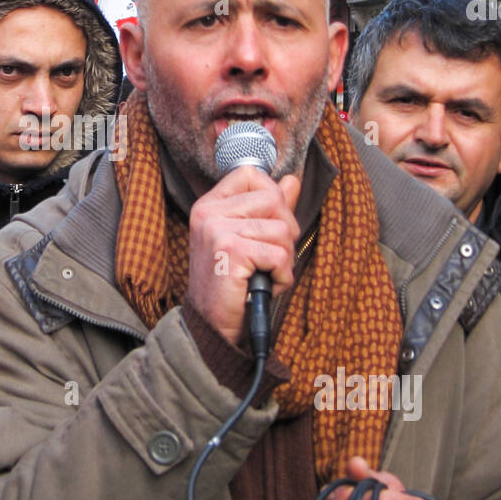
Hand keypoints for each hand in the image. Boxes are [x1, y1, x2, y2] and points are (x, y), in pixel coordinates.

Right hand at [187, 166, 300, 345]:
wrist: (211, 324)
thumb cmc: (231, 283)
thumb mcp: (249, 238)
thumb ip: (269, 208)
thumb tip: (292, 181)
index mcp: (210, 205)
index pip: (251, 174)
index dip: (272, 196)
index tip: (266, 225)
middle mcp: (209, 212)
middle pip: (274, 199)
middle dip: (285, 232)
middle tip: (268, 257)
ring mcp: (217, 229)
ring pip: (282, 229)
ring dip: (284, 258)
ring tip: (263, 273)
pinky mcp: (230, 250)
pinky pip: (280, 255)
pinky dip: (282, 276)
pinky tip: (264, 284)